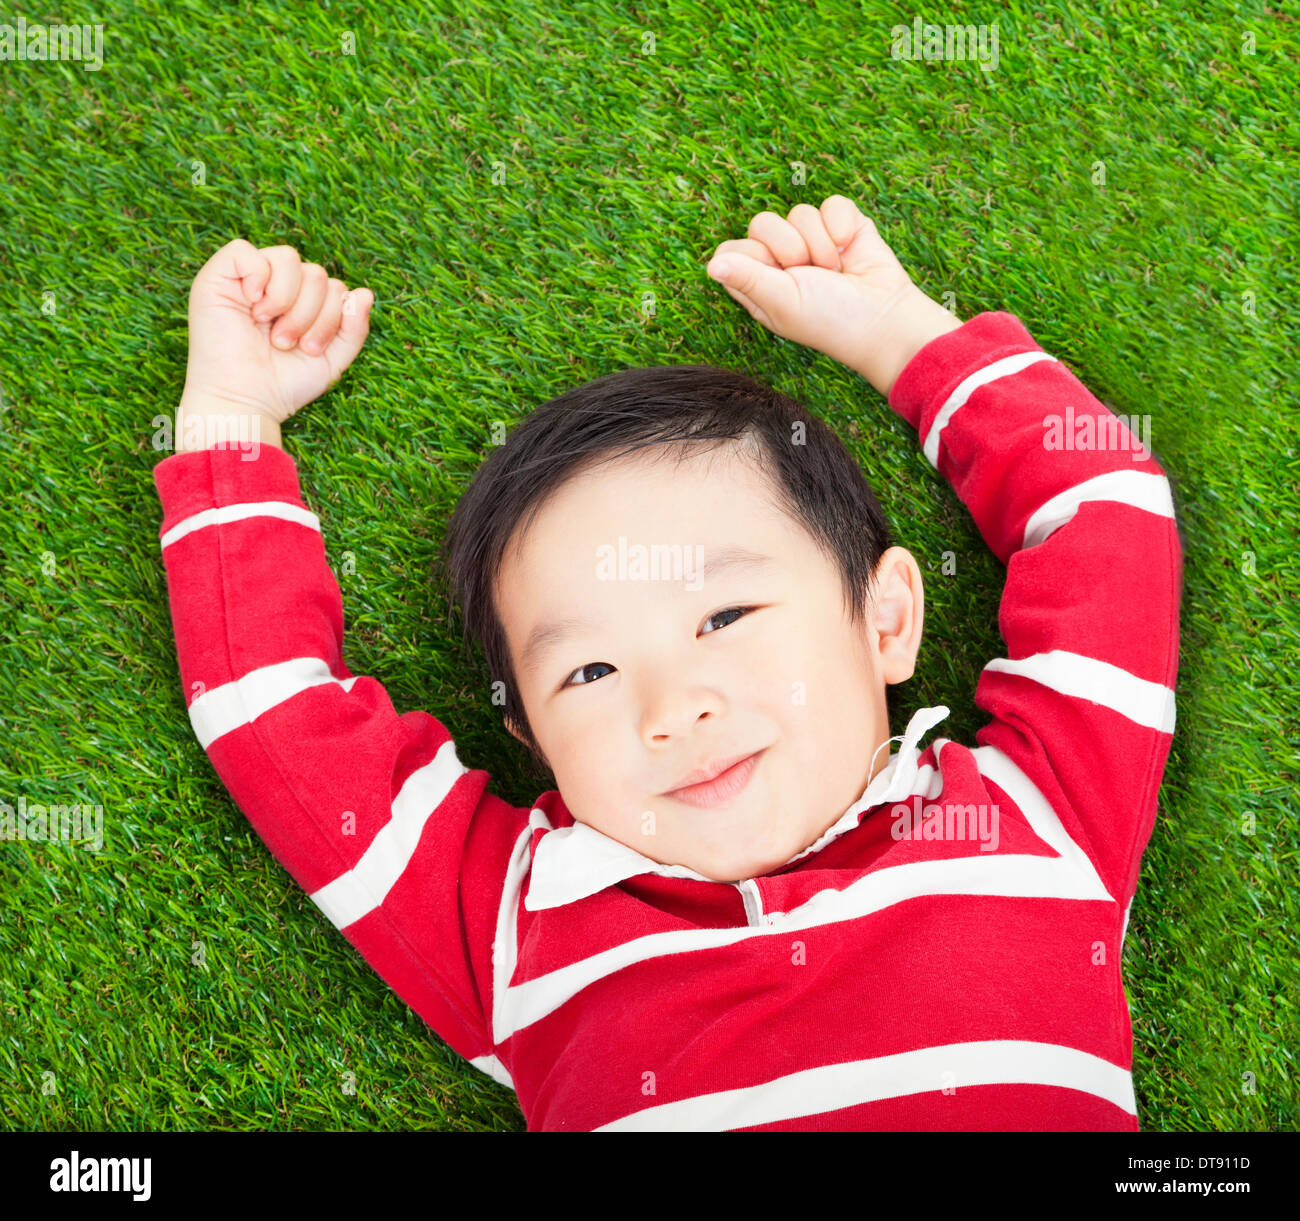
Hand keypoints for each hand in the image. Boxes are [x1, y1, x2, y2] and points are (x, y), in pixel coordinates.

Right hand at [180, 239, 374, 424]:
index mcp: (303, 303)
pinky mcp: (218, 277)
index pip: (334, 287)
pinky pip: (245, 250)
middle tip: (286, 344)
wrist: (244, 402)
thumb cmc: (284, 384)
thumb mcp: (332, 359)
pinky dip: (257, 276)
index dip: (331, 317)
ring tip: (270, 332)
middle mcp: (276, 287)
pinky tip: (253, 304)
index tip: (309, 349)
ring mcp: (248, 280)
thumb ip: (354, 328)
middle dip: (310, 314)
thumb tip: (365, 293)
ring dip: (286, 300)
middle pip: (316, 273)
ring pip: (289, 258)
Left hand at [705, 196, 960, 394]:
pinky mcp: (841, 223)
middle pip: (762, 222)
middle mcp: (780, 259)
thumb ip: (747, 279)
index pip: (731, 249)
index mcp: (757, 282)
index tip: (772, 273)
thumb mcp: (782, 302)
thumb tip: (711, 265)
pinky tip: (850, 248)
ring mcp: (810, 239)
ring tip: (834, 270)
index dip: (750, 255)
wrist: (883, 317)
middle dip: (790, 248)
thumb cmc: (828, 320)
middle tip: (809, 274)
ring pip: (799, 212)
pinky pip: (831, 204)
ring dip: (821, 244)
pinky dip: (842, 225)